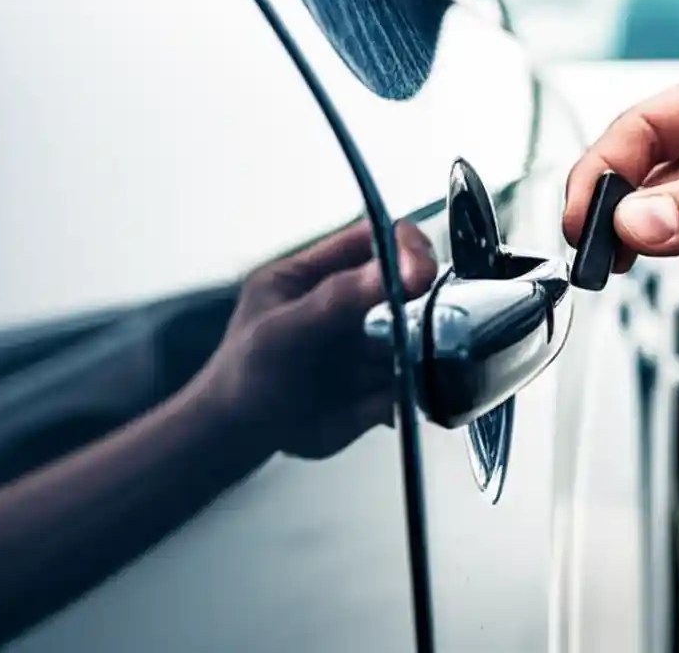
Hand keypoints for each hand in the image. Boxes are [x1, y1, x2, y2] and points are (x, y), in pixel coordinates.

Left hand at [198, 221, 436, 457]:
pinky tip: (404, 395)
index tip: (420, 268)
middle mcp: (349, 305)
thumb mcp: (284, 331)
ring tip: (420, 361)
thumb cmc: (246, 375)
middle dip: (425, 295)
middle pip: (406, 283)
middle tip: (439, 310)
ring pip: (418, 334)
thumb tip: (397, 269)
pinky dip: (420, 386)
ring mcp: (367, 345)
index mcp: (316, 275)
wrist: (239, 439)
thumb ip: (336, 300)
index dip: (403, 244)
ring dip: (428, 344)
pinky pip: (414, 379)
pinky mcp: (380, 385)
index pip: (371, 238)